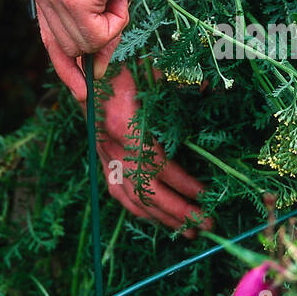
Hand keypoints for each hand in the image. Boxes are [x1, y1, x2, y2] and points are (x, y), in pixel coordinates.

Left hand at [27, 0, 168, 100]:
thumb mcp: (109, 1)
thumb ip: (95, 35)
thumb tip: (93, 73)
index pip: (50, 38)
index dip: (66, 67)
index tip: (81, 91)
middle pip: (69, 47)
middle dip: (101, 36)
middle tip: (116, 1)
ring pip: (84, 44)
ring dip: (112, 26)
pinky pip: (97, 35)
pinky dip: (117, 22)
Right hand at [96, 64, 211, 234]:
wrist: (84, 64)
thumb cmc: (121, 64)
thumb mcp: (152, 70)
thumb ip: (182, 82)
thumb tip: (211, 88)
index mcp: (124, 125)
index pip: (158, 165)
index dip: (183, 183)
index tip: (206, 195)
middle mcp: (110, 147)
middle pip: (147, 191)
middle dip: (179, 211)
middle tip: (206, 224)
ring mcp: (103, 156)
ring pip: (132, 198)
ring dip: (162, 218)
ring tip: (188, 232)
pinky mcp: (101, 159)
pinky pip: (119, 193)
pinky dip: (140, 210)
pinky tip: (159, 219)